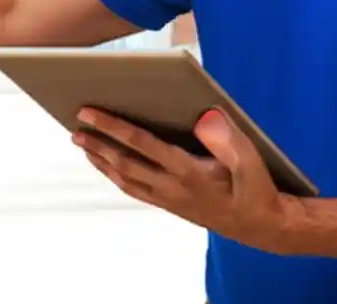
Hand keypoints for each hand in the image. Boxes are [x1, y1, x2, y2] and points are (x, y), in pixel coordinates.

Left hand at [72, 107, 296, 253]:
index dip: (114, 127)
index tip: (91, 112)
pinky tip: (106, 164)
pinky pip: (134, 189)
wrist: (261, 225)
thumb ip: (226, 137)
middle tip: (75, 125)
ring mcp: (168, 198)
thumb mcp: (250, 159)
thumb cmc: (255, 187)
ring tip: (82, 141)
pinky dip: (114, 175)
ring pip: (124, 178)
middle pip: (125, 162)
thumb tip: (205, 114)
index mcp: (188, 171)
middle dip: (97, 143)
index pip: (142, 145)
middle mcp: (172, 187)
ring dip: (100, 160)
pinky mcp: (169, 204)